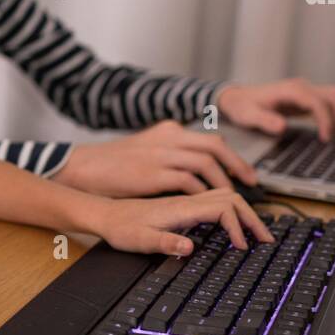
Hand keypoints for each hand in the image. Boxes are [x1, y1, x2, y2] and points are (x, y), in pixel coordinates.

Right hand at [56, 121, 256, 196]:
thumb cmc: (113, 167)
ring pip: (205, 161)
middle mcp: (168, 138)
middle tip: (252, 184)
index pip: (210, 140)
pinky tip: (206, 203)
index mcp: (168, 132)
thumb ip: (170, 159)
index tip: (244, 174)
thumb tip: (194, 174)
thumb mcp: (147, 154)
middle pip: (215, 146)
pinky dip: (200, 191)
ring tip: (233, 199)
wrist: (82, 168)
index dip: (231, 158)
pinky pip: (187, 179)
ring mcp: (160, 154)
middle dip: (237, 166)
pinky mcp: (152, 172)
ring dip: (223, 181)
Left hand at [91, 188, 274, 255]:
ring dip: (245, 212)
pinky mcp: (183, 203)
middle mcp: (187, 200)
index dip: (238, 227)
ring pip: (226, 195)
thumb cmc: (121, 228)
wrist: (104, 214)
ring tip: (257, 232)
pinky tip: (234, 222)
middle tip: (266, 239)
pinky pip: (216, 198)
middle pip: (231, 197)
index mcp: (181, 208)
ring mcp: (186, 200)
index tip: (241, 248)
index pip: (223, 209)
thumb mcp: (140, 241)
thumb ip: (166, 243)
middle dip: (253, 218)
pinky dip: (233, 208)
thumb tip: (191, 247)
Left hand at [218, 80, 334, 142]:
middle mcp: (300, 87)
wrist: (236, 98)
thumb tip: (282, 127)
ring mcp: (304, 92)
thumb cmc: (242, 106)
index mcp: (289, 90)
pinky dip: (333, 117)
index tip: (324, 138)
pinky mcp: (304, 100)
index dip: (324, 120)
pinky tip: (333, 133)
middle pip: (331, 96)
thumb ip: (264, 120)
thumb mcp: (248, 116)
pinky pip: (326, 105)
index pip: (316, 102)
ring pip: (332, 98)